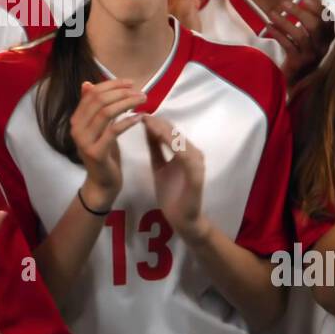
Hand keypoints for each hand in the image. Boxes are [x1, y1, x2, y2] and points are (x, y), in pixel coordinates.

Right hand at [70, 79, 145, 204]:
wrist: (102, 183)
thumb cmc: (103, 153)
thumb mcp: (98, 127)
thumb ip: (93, 108)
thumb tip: (86, 84)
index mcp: (76, 119)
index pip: (92, 93)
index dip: (112, 84)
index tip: (131, 83)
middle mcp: (76, 128)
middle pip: (99, 100)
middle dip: (121, 92)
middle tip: (140, 92)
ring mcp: (84, 141)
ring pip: (106, 113)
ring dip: (127, 103)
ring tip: (142, 101)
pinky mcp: (96, 152)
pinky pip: (113, 131)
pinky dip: (127, 121)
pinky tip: (140, 117)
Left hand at [140, 114, 208, 242]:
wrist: (182, 220)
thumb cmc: (172, 194)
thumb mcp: (159, 167)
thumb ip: (155, 149)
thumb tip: (147, 128)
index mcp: (186, 152)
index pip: (170, 131)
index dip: (155, 122)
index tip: (138, 114)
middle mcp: (193, 154)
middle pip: (175, 132)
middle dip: (157, 122)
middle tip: (140, 112)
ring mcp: (196, 163)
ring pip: (179, 140)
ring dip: (163, 130)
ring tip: (147, 121)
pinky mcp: (196, 175)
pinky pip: (184, 156)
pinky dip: (172, 144)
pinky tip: (159, 137)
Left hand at [264, 0, 334, 86]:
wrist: (296, 79)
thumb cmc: (302, 50)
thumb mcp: (308, 32)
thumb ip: (310, 12)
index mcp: (328, 37)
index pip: (327, 18)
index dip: (316, 3)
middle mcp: (323, 46)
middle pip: (315, 25)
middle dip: (299, 11)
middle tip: (283, 2)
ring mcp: (311, 56)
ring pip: (300, 35)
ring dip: (284, 22)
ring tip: (271, 13)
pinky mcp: (298, 63)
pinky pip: (288, 45)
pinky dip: (278, 34)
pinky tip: (268, 26)